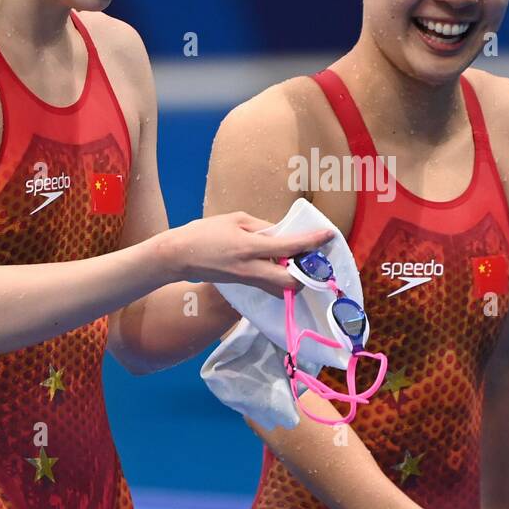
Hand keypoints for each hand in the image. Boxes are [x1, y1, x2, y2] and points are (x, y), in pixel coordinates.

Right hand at [161, 212, 333, 294]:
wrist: (179, 256)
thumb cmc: (205, 232)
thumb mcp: (236, 220)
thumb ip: (263, 228)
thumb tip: (283, 234)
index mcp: (249, 248)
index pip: (289, 247)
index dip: (312, 241)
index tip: (329, 235)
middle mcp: (251, 269)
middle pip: (290, 281)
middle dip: (307, 273)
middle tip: (312, 257)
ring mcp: (247, 281)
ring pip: (281, 288)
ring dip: (294, 276)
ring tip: (297, 260)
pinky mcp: (244, 285)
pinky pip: (270, 286)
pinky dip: (280, 277)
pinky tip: (280, 264)